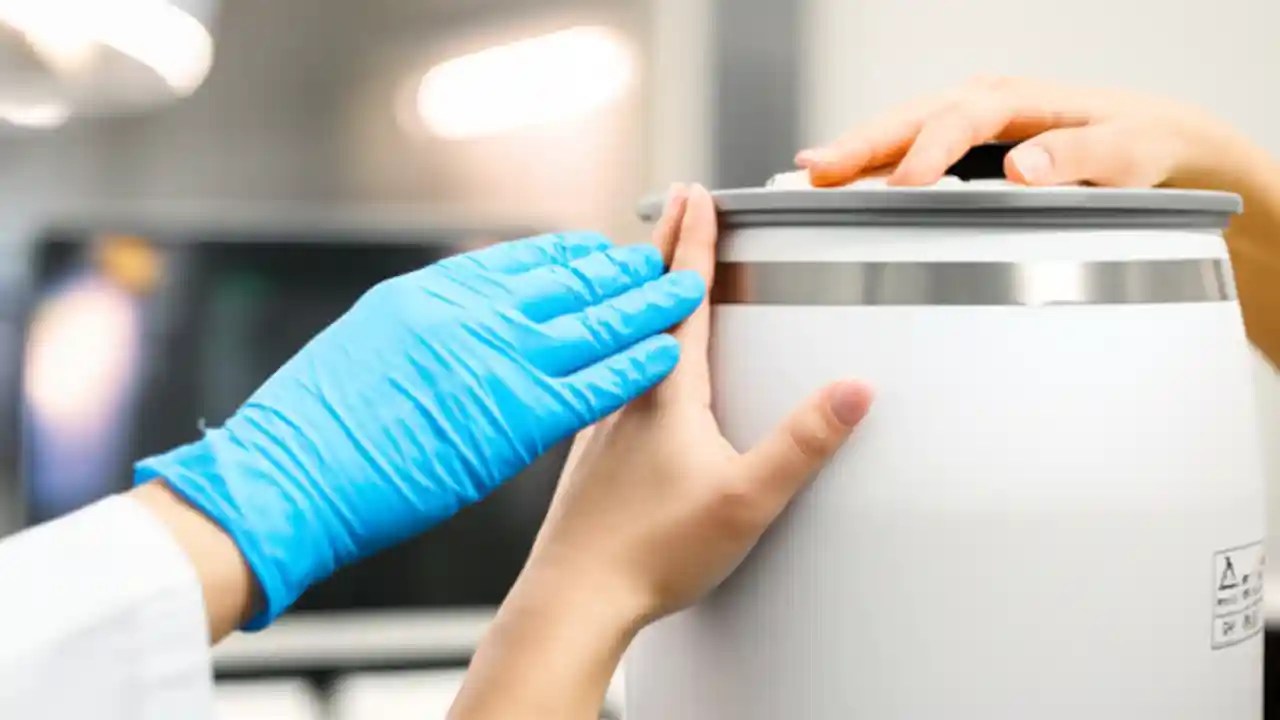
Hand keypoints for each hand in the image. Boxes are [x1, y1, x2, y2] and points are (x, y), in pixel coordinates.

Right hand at [135, 232, 706, 628]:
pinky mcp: (517, 416)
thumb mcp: (369, 341)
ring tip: (685, 291)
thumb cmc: (315, 423)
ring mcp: (499, 361)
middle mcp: (475, 314)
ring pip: (593, 322)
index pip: (526, 262)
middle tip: (661, 261)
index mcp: (436, 292)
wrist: (294, 475)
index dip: (573, 257)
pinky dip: (633, 365)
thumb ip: (427, 324)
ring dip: (644, 305)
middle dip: (620, 272)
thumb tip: (461, 317)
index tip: (600, 253)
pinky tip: (666, 351)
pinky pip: (593, 383)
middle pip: (570, 281)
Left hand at [450, 186, 872, 719]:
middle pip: (644, 301)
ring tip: (648, 265)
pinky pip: (607, 369)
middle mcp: (624, 394)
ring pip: (620, 333)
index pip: (681, 296)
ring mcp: (600, 419)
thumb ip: (803, 442)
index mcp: (664, 392)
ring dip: (639, 290)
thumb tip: (852, 390)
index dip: (693, 240)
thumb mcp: (747, 498)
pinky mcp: (588, 448)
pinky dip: (621, 337)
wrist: (574, 598)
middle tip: (672, 204)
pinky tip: (623, 360)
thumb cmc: (650, 552)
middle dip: (663, 245)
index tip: (697, 194)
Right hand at [794, 76, 1258, 190]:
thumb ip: (1078, 158)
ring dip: (855, 150)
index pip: (961, 119)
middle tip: (815, 171)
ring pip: (901, 127)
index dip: (929, 151)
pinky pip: (907, 145)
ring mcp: (966, 120)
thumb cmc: (1140, 145)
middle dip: (861, 142)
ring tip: (809, 174)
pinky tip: (840, 180)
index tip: (902, 186)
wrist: (1152, 140)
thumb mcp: (1126, 154)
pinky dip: (871, 162)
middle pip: (911, 116)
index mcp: (1018, 99)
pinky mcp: (959, 143)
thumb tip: (1020, 168)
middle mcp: (983, 101)